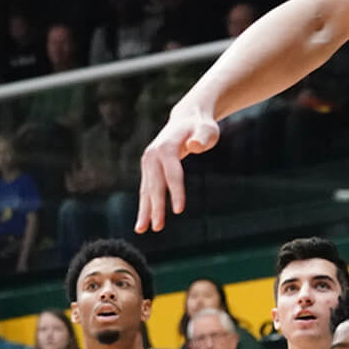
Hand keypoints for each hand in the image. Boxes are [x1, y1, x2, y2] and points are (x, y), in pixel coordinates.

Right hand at [136, 105, 220, 231]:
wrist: (186, 119)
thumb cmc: (201, 126)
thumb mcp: (207, 129)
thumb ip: (202, 137)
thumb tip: (194, 145)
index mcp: (166, 147)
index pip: (172, 173)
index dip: (176, 192)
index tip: (180, 211)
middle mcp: (152, 156)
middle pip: (155, 185)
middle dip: (156, 207)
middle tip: (157, 228)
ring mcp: (148, 162)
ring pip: (146, 189)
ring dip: (145, 210)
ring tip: (141, 230)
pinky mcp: (149, 168)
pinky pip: (147, 189)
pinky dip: (145, 204)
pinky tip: (144, 220)